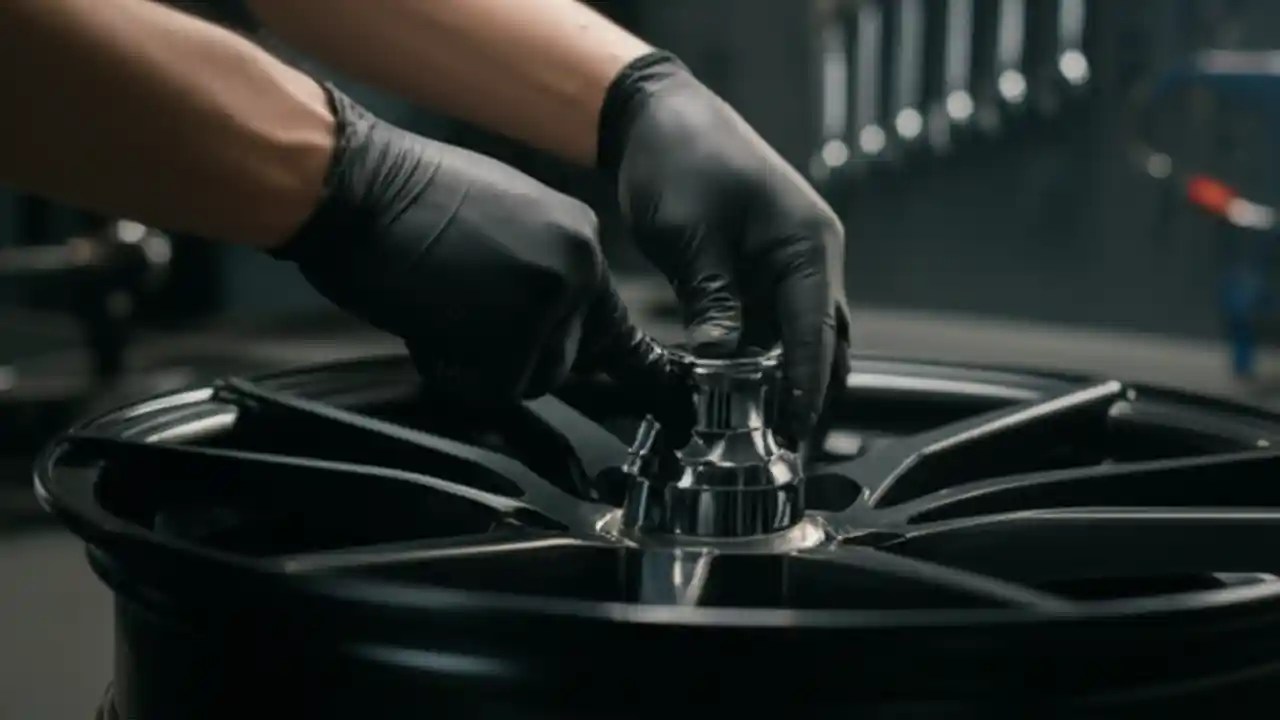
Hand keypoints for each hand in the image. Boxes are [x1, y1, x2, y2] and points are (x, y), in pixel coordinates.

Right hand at [277, 83, 674, 405]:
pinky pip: (495, 390)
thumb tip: (541, 321)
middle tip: (457, 318)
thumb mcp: (497, 220)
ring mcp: (551, 300)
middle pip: (567, 358)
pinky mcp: (516, 334)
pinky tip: (425, 328)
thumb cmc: (401, 200)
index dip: (567, 345)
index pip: (598, 317)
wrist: (356, 184)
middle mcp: (579, 265)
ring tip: (438, 316)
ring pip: (535, 380)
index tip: (582, 373)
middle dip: (513, 357)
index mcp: (578, 234)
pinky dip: (453, 375)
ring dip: (482, 368)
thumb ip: (532, 268)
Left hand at [598, 52, 850, 443]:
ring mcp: (790, 263)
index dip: (806, 385)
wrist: (658, 117)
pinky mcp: (763, 270)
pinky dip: (764, 359)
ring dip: (788, 380)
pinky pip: (773, 324)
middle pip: (826, 341)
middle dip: (811, 394)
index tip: (794, 430)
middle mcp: (811, 257)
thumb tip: (719, 359)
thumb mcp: (691, 235)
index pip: (817, 329)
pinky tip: (743, 392)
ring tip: (766, 432)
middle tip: (786, 449)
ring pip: (802, 337)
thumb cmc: (680, 162)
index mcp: (807, 244)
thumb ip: (712, 298)